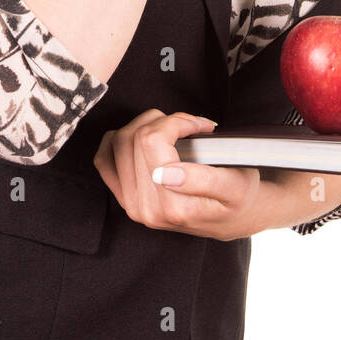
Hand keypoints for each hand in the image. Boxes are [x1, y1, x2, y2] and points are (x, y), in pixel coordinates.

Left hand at [93, 109, 262, 241]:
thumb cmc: (237, 199)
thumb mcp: (237, 187)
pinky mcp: (124, 198)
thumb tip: (167, 173)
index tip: (200, 125)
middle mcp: (146, 209)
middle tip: (189, 125)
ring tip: (170, 130)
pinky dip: (117, 140)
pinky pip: (103, 160)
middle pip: (134, 137)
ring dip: (144, 125)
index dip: (178, 121)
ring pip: (118, 142)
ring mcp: (131, 204)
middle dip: (163, 120)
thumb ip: (206, 180)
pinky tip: (140, 137)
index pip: (152, 140)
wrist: (231, 220)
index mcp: (173, 206)